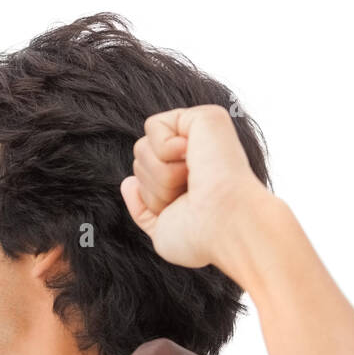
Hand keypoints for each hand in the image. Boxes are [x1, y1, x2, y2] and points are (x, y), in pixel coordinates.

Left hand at [120, 104, 273, 273]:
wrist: (225, 227)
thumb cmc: (202, 237)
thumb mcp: (162, 231)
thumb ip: (143, 210)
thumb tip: (128, 183)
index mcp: (190, 178)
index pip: (144, 176)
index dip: (152, 198)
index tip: (183, 208)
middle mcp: (197, 154)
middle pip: (140, 159)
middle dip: (155, 185)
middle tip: (187, 194)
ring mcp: (201, 134)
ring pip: (142, 146)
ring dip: (160, 173)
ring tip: (192, 180)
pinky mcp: (203, 117)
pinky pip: (153, 126)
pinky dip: (165, 149)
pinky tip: (192, 158)